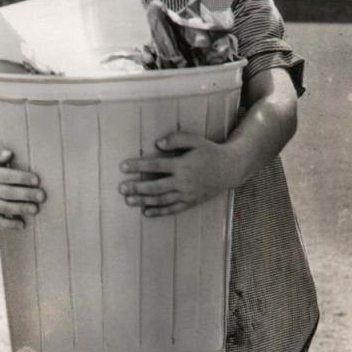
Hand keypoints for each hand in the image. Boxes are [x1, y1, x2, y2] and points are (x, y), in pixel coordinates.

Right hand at [0, 143, 45, 228]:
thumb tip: (9, 154)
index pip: (7, 176)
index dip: (22, 178)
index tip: (36, 179)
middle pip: (8, 192)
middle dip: (26, 195)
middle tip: (42, 196)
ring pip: (4, 207)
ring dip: (20, 209)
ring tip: (35, 209)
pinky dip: (9, 224)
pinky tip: (22, 225)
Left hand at [119, 131, 242, 216]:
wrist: (230, 169)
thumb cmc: (210, 152)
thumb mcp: (195, 140)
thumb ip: (176, 139)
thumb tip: (156, 144)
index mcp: (182, 165)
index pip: (155, 165)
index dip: (138, 166)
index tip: (123, 167)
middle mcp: (183, 181)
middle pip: (155, 186)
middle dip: (137, 187)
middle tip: (121, 188)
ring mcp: (187, 194)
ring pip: (162, 199)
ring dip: (144, 201)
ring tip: (129, 201)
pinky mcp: (191, 202)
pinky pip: (173, 209)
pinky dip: (159, 211)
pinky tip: (147, 212)